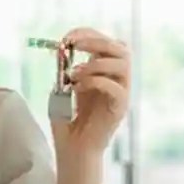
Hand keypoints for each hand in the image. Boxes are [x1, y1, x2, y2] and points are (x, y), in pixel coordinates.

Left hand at [53, 28, 131, 157]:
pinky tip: (77, 88)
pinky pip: (116, 87)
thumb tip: (61, 52)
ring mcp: (121, 92)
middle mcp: (116, 79)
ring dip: (95, 62)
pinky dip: (95, 81)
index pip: (106, 42)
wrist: (73, 149)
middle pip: (120, 48)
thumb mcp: (61, 90)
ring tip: (73, 73)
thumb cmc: (67, 121)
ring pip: (122, 64)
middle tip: (73, 44)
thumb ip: (63, 71)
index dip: (88, 34)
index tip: (66, 37)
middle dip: (96, 41)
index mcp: (104, 72)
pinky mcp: (120, 108)